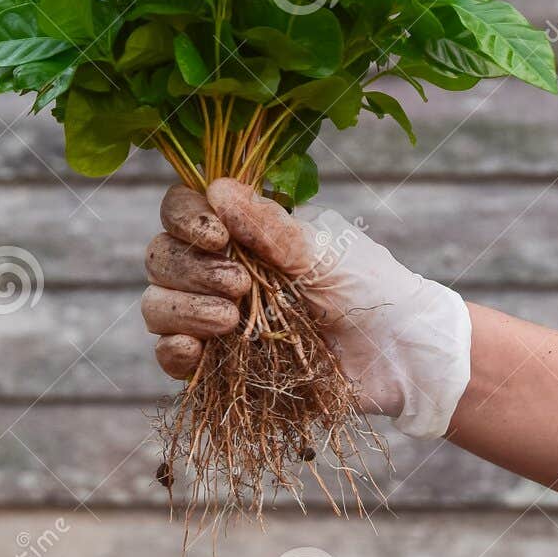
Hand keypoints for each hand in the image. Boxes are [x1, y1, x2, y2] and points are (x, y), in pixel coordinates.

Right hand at [140, 177, 473, 438]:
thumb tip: (216, 188)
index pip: (182, 209)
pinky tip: (195, 350)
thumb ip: (269, 226)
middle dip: (191, 269)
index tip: (217, 238)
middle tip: (241, 285)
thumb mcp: (322, 252)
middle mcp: (219, 270)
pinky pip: (170, 357)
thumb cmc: (370, 290)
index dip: (185, 219)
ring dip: (182, 308)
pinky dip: (173, 351)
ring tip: (230, 321)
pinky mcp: (220, 368)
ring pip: (157, 304)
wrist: (400, 359)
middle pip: (162, 256)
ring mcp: (215, 319)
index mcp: (244, 232)